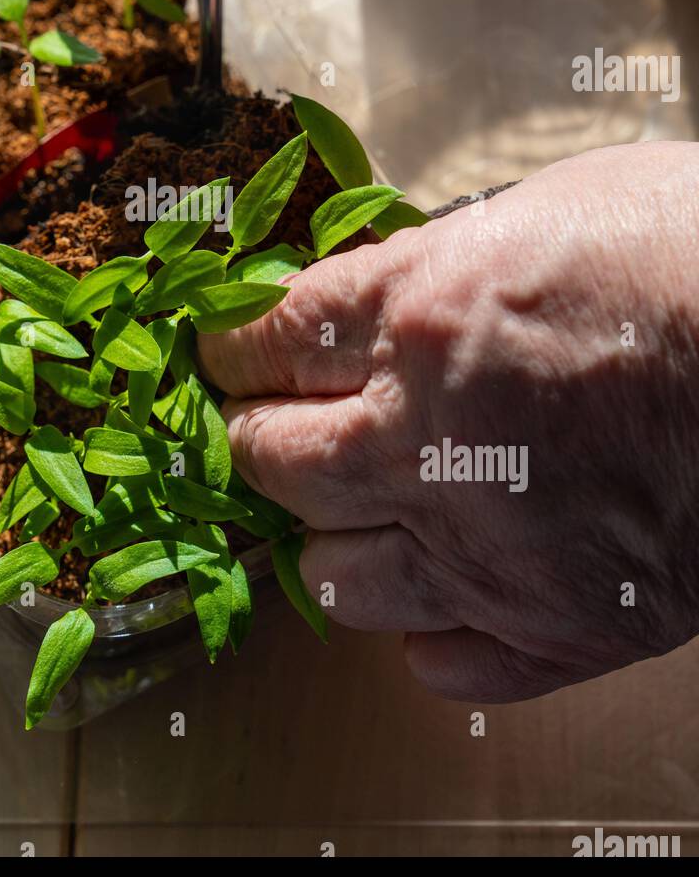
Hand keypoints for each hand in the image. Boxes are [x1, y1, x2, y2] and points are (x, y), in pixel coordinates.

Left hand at [198, 142, 698, 701]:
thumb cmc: (692, 254)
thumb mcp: (544, 211)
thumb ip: (435, 263)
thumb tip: (370, 296)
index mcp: (417, 318)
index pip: (265, 342)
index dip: (231, 349)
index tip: (225, 357)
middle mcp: (425, 443)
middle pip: (272, 464)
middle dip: (254, 441)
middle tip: (270, 426)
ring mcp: (486, 549)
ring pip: (332, 581)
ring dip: (329, 540)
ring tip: (361, 508)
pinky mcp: (556, 628)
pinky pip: (440, 664)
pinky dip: (428, 630)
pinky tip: (450, 585)